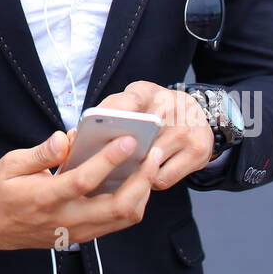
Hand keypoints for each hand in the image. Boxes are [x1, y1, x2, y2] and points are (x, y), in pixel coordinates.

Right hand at [0, 129, 164, 252]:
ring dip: (142, 191)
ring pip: (123, 218)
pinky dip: (132, 201)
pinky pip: (117, 223)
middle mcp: (65, 219)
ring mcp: (77, 231)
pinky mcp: (83, 236)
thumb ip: (40, 153)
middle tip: (152, 153)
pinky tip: (135, 180)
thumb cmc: (2, 191)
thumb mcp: (11, 164)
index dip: (108, 159)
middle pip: (117, 207)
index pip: (83, 180)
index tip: (127, 140)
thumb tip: (64, 137)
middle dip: (141, 179)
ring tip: (148, 165)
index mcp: (44, 198)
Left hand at [88, 81, 214, 190]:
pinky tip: (145, 174)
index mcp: (147, 92)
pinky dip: (150, 182)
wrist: (199, 112)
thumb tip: (73, 139)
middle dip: (114, 156)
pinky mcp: (198, 153)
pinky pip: (162, 179)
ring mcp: (186, 131)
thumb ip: (106, 112)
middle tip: (98, 167)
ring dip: (132, 173)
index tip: (91, 135)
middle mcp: (169, 108)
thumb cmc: (155, 108)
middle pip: (134, 141)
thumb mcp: (134, 99)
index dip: (109, 119)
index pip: (126, 103)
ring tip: (122, 171)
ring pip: (147, 165)